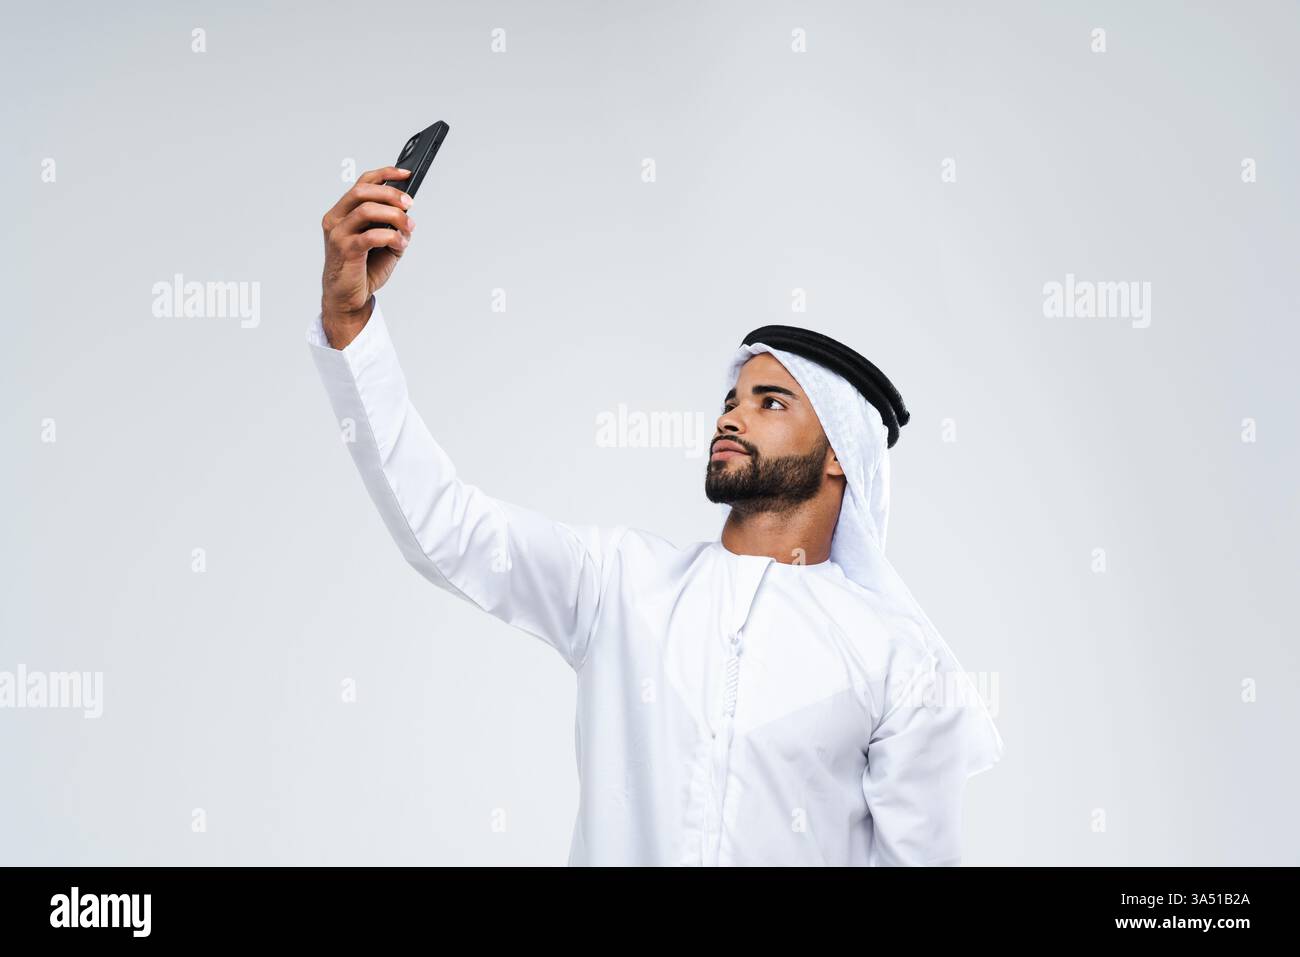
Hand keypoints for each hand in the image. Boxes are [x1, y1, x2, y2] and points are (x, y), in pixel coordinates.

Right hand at [319, 167, 416, 347]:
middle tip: (409, 204)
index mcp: (344, 212)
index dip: (385, 174)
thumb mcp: (384, 244)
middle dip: (391, 193)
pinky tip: (400, 244)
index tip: (406, 174)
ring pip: (367, 210)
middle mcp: (336, 219)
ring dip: (394, 216)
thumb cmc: (362, 270)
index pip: (362, 183)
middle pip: (363, 191)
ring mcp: (338, 234)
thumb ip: (393, 228)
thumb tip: (409, 216)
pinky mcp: (344, 250)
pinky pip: (371, 235)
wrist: (348, 298)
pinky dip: (391, 237)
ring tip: (408, 227)